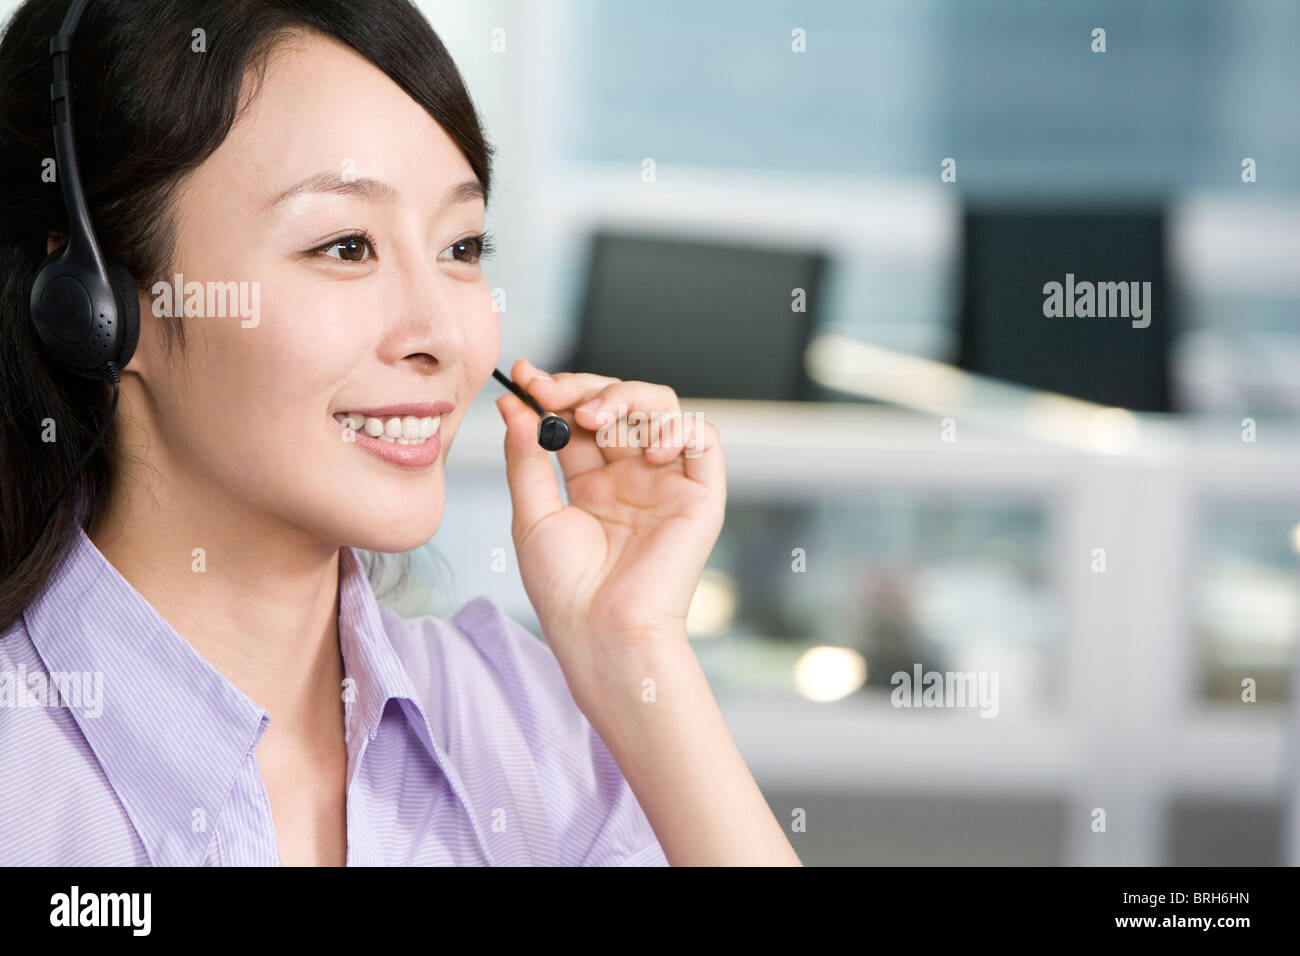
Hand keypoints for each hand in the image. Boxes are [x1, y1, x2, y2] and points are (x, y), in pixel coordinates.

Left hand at [494, 358, 724, 674]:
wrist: (602, 635)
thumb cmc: (566, 590)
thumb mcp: (532, 515)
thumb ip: (526, 456)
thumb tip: (512, 402)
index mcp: (592, 482)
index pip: (578, 417)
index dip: (554, 391)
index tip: (522, 377)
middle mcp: (631, 476)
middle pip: (617, 402)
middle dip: (582, 387)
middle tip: (550, 392)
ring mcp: (666, 482)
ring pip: (660, 406)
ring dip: (625, 397)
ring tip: (594, 418)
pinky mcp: (700, 495)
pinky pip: (703, 438)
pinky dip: (676, 428)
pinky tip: (645, 449)